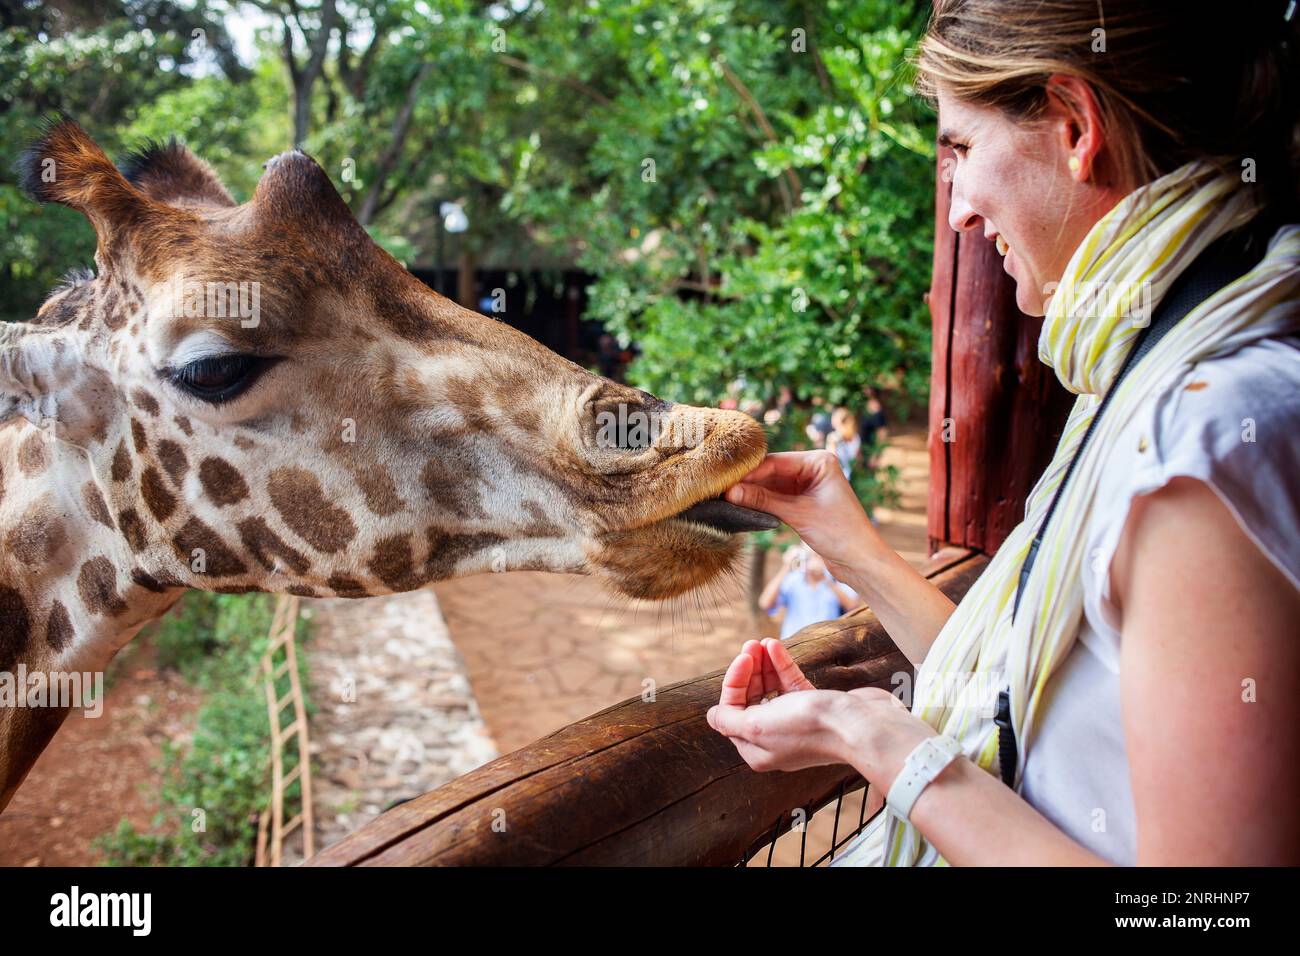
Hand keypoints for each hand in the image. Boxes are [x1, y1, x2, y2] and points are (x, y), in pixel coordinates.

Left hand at [706, 638, 845, 772]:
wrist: (860, 726)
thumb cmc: (809, 728)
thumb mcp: (757, 726)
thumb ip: (729, 720)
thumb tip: (711, 717)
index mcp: (757, 749)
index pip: (732, 712)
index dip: (734, 683)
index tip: (743, 659)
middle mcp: (775, 738)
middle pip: (751, 699)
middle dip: (748, 671)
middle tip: (750, 644)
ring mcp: (796, 723)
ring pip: (771, 689)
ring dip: (764, 664)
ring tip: (762, 642)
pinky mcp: (816, 708)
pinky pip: (791, 684)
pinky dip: (782, 665)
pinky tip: (775, 645)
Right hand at [726, 451, 879, 573]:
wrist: (860, 561)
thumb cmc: (840, 534)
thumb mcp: (798, 515)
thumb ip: (764, 501)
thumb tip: (730, 493)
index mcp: (820, 461)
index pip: (777, 461)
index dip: (750, 472)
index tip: (725, 480)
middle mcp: (814, 468)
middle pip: (772, 471)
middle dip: (749, 482)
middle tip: (721, 489)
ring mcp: (808, 484)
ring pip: (772, 484)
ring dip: (753, 492)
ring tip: (726, 498)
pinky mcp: (803, 501)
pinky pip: (776, 497)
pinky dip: (762, 502)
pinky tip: (742, 505)